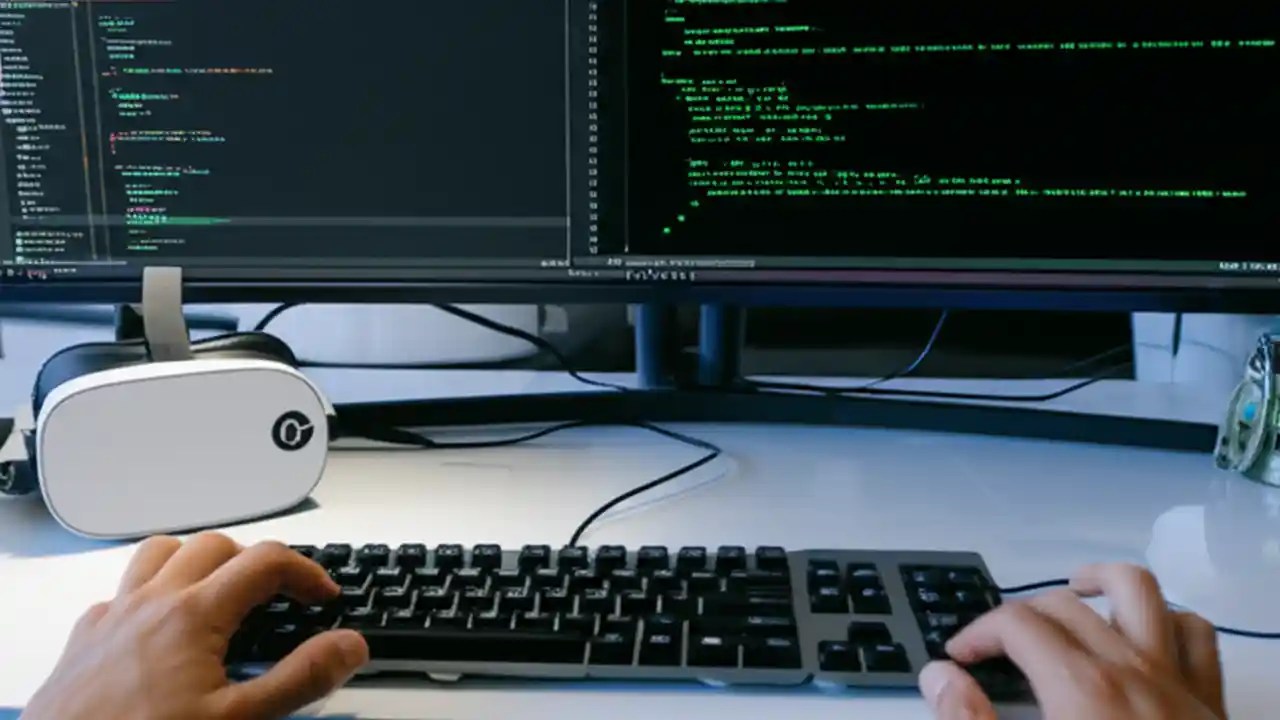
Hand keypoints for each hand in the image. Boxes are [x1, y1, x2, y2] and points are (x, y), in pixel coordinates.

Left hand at [21, 534, 369, 719]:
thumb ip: (299, 679)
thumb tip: (347, 646)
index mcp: (194, 615)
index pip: (266, 561)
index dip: (305, 572)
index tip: (322, 596)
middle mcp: (152, 603)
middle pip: (215, 546)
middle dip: (256, 561)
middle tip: (280, 593)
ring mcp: (114, 616)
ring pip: (160, 553)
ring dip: (199, 560)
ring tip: (221, 588)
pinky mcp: (85, 638)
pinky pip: (120, 591)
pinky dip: (150, 592)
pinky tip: (159, 625)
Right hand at [919, 563, 1226, 719]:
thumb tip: (940, 678)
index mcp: (1079, 686)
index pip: (1015, 623)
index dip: (977, 632)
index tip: (959, 658)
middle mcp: (1130, 669)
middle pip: (1064, 604)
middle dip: (1020, 614)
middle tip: (997, 647)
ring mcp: (1176, 680)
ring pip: (1140, 593)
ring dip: (1101, 584)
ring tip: (1073, 594)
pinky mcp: (1209, 702)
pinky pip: (1195, 635)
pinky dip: (1167, 621)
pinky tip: (1144, 634)